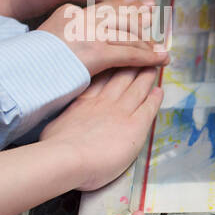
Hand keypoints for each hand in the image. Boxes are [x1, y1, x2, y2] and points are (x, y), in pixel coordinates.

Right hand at [39, 0, 168, 75]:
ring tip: (163, 46)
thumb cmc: (30, 59)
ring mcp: (90, 35)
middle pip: (119, 16)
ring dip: (148, 43)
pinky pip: (130, 54)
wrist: (20, 70)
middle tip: (155, 14)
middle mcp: (82, 19)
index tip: (138, 1)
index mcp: (69, 12)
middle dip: (140, 16)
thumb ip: (68, 28)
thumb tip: (83, 26)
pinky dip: (149, 57)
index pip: (102, 6)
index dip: (124, 3)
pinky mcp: (97, 53)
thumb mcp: (49, 33)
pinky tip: (161, 59)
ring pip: (127, 35)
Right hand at [39, 67, 162, 190]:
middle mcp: (104, 102)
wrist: (68, 158)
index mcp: (83, 102)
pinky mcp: (135, 125)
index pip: (100, 80)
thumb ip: (64, 120)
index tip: (115, 59)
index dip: (110, 69)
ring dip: (146, 77)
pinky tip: (160, 91)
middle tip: (139, 56)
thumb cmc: (54, 147)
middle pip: (121, 77)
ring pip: (137, 88)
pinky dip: (155, 98)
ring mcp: (120, 111)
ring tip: (152, 67)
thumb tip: (61, 124)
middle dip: (130, 65)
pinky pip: (149, 107)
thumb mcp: (54, 125)